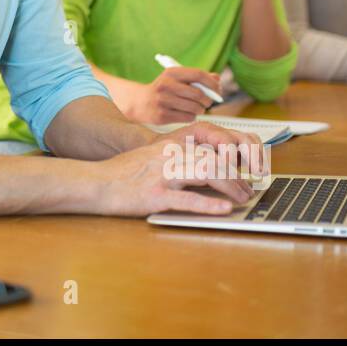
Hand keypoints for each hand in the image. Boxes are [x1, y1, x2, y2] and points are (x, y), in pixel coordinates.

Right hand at [94, 122, 265, 216]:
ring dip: (232, 186)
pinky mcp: (154, 196)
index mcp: (172, 143)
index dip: (237, 148)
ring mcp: (162, 174)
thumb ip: (183, 156)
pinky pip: (186, 199)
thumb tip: (217, 165)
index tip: (250, 163)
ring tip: (243, 198)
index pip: (214, 136)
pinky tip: (224, 209)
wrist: (96, 183)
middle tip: (249, 188)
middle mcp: (170, 154)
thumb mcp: (156, 155)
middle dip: (239, 174)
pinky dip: (209, 204)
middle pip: (216, 157)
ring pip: (207, 172)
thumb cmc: (127, 173)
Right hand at [110, 68, 222, 124]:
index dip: (211, 83)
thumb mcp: (177, 79)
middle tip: (208, 102)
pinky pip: (187, 117)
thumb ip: (197, 78)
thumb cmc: (164, 89)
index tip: (218, 89)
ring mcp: (163, 101)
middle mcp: (166, 85)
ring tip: (196, 108)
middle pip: (198, 94)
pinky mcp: (162, 116)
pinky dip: (191, 116)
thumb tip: (217, 79)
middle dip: (208, 100)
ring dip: (200, 109)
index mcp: (171, 73)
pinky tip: (185, 113)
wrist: (140, 102)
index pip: (198, 75)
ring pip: (195, 107)